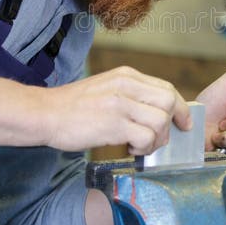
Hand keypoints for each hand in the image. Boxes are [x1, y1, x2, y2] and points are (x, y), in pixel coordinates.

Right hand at [45, 66, 191, 154]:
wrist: (43, 113)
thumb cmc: (72, 106)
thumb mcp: (105, 88)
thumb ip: (130, 95)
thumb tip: (154, 112)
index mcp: (126, 75)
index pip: (166, 87)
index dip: (179, 107)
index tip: (182, 122)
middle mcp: (126, 85)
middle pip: (169, 101)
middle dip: (173, 124)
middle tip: (160, 139)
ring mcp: (120, 104)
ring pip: (160, 121)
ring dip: (156, 139)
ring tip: (140, 145)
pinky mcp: (114, 124)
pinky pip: (146, 137)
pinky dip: (144, 148)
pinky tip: (130, 148)